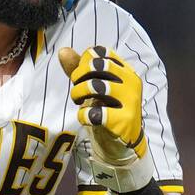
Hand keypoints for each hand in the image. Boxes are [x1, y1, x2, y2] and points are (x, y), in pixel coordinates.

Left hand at [58, 45, 153, 191]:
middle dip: (79, 75)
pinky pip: (95, 112)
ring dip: (79, 93)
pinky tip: (87, 117)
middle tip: (76, 88)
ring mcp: (130, 101)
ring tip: (78, 102)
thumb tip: (63, 51)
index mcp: (126, 70)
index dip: (84, 62)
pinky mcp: (124, 121)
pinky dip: (84, 115)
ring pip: (96, 86)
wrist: (122, 143)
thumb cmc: (107, 109)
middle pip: (98, 65)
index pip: (101, 53)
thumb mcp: (93, 86)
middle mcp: (131, 82)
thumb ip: (79, 68)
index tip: (81, 76)